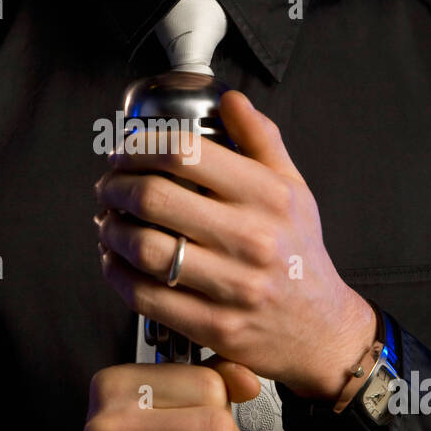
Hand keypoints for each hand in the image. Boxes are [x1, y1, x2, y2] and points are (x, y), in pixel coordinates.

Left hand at [94, 90, 376, 401]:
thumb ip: (262, 140)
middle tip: (108, 185)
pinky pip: (146, 295)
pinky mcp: (214, 325)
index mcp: (268, 197)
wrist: (322, 330)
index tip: (125, 150)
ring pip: (143, 247)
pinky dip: (117, 273)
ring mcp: (232, 286)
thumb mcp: (295, 190)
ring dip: (110, 230)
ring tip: (108, 221)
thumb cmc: (301, 256)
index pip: (185, 153)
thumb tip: (231, 100)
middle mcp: (252, 239)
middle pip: (154, 197)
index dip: (140, 146)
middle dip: (115, 186)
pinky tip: (116, 260)